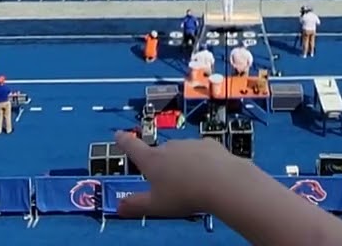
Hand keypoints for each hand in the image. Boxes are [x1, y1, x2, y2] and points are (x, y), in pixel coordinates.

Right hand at [113, 131, 233, 217]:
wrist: (222, 182)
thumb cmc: (184, 195)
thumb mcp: (156, 206)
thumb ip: (136, 205)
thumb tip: (119, 207)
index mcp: (152, 160)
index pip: (132, 147)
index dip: (124, 141)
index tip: (119, 134)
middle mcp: (168, 147)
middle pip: (160, 154)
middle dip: (162, 165)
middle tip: (169, 185)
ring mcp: (189, 143)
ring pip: (181, 153)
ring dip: (182, 164)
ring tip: (192, 184)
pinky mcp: (209, 144)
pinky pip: (200, 153)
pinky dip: (201, 161)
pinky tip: (209, 174)